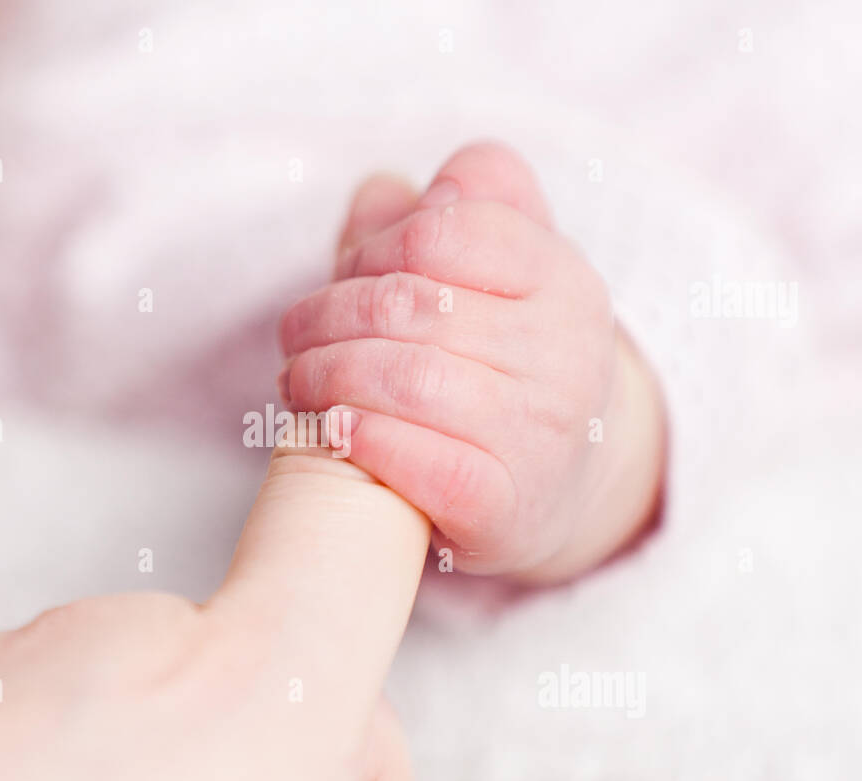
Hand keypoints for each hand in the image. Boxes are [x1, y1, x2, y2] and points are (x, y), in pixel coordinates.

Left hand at [280, 142, 665, 581]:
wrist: (560, 488)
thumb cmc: (503, 367)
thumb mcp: (495, 279)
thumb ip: (440, 220)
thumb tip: (379, 192)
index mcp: (562, 278)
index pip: (441, 231)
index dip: (369, 252)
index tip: (346, 278)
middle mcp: (565, 352)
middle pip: (409, 304)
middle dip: (327, 317)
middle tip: (296, 339)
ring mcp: (540, 433)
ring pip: (406, 380)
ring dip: (325, 377)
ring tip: (298, 384)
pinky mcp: (505, 506)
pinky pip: (418, 461)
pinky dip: (360, 438)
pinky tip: (334, 430)